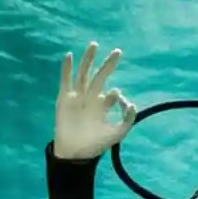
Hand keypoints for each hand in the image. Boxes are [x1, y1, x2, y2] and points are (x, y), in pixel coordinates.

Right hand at [54, 42, 137, 159]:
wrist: (75, 153)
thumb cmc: (95, 145)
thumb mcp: (116, 134)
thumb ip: (127, 120)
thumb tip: (132, 103)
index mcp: (102, 106)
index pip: (113, 94)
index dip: (117, 95)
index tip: (118, 97)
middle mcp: (91, 99)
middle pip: (100, 77)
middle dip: (109, 65)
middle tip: (118, 51)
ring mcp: (77, 97)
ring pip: (83, 74)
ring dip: (88, 60)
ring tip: (94, 45)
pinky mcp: (64, 98)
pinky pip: (66, 80)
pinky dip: (67, 68)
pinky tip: (70, 56)